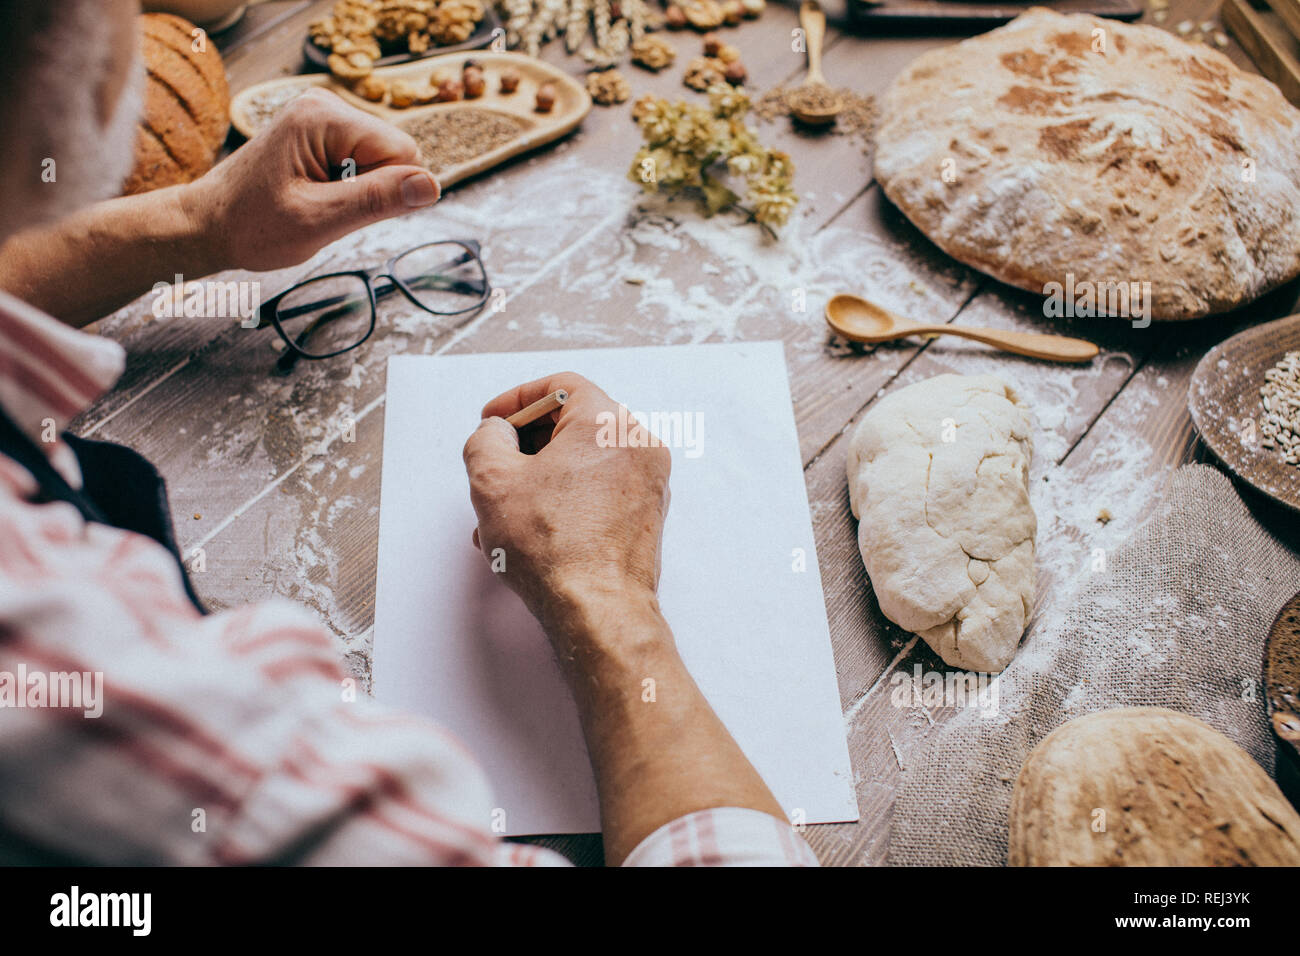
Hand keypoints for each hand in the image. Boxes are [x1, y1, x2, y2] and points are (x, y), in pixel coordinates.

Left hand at [185, 88, 439, 272]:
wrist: (208, 224)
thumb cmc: (251, 225)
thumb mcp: (318, 221)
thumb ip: (377, 201)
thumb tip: (432, 186)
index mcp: (323, 117)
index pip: (404, 152)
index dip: (389, 192)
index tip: (345, 210)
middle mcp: (325, 105)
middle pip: (396, 154)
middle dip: (373, 191)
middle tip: (326, 209)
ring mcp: (323, 116)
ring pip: (384, 160)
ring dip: (360, 191)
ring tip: (317, 203)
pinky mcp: (322, 132)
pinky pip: (365, 161)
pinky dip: (349, 186)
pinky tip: (317, 195)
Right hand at [462, 372, 671, 635]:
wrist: (599, 611)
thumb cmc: (554, 548)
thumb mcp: (492, 481)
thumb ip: (486, 440)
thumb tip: (496, 434)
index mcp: (608, 423)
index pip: (560, 386)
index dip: (517, 399)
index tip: (492, 422)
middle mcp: (639, 445)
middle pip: (574, 423)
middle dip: (525, 446)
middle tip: (495, 466)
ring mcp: (650, 482)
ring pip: (585, 462)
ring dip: (540, 479)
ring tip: (503, 513)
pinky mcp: (648, 515)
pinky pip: (601, 490)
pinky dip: (567, 499)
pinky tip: (532, 532)